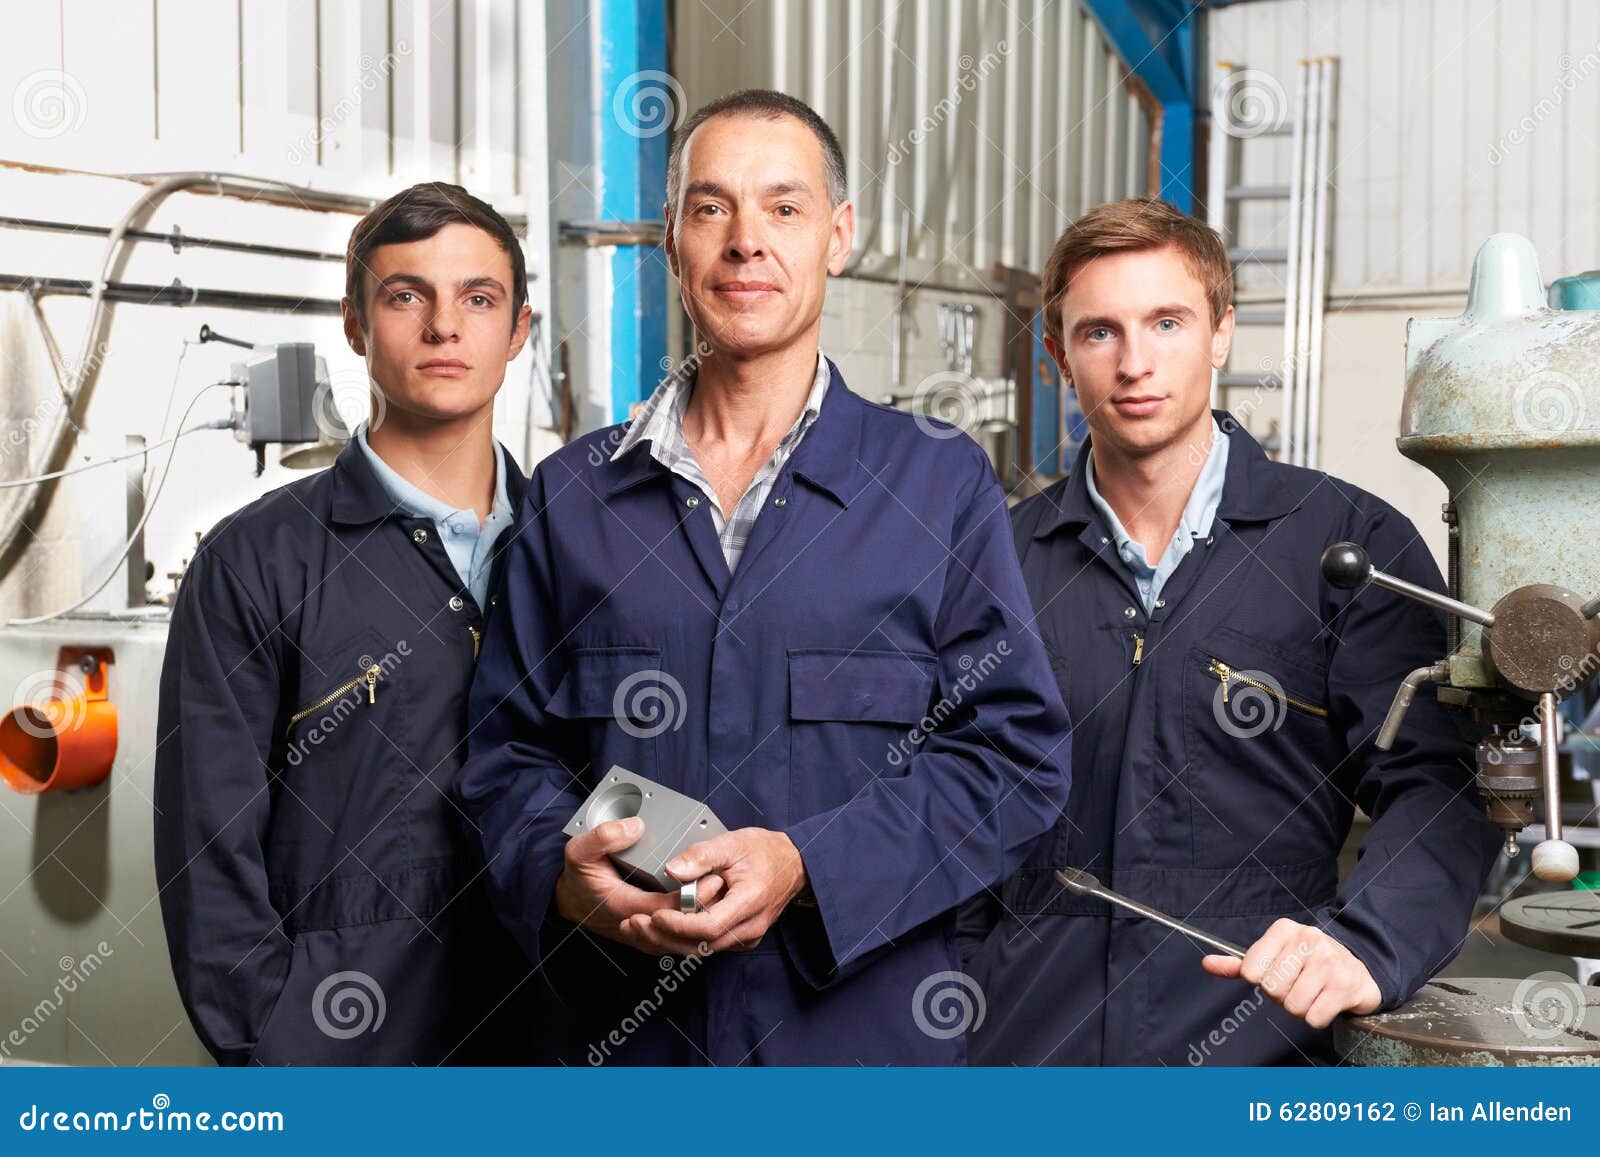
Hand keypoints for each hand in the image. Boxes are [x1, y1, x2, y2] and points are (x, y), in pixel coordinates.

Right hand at [554, 816, 725, 951]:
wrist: (572, 902)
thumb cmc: (579, 876)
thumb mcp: (579, 850)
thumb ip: (602, 837)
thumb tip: (635, 828)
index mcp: (623, 906)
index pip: (668, 908)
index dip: (694, 896)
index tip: (715, 876)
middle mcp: (638, 928)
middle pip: (682, 928)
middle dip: (707, 907)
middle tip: (727, 883)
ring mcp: (645, 936)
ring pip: (684, 939)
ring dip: (706, 919)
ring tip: (725, 893)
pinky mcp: (652, 938)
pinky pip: (680, 939)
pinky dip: (698, 926)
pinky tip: (713, 905)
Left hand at [624, 827, 807, 955]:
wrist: (793, 865)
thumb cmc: (764, 852)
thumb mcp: (733, 842)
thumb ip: (702, 856)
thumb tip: (672, 869)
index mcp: (750, 902)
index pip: (708, 927)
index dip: (678, 925)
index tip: (654, 916)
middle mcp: (749, 928)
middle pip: (700, 946)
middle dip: (663, 937)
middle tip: (633, 924)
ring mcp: (745, 938)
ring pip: (700, 950)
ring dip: (668, 941)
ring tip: (637, 927)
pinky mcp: (738, 939)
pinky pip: (706, 945)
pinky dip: (681, 939)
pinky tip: (658, 929)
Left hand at [1202, 918, 1381, 1028]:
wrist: (1358, 969)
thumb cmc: (1308, 964)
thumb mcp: (1274, 956)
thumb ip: (1239, 963)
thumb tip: (1207, 964)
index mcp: (1284, 929)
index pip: (1250, 970)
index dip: (1260, 981)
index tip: (1276, 974)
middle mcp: (1308, 939)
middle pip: (1271, 989)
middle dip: (1281, 996)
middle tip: (1297, 985)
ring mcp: (1329, 961)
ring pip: (1293, 1006)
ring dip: (1300, 1008)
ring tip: (1312, 993)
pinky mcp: (1346, 985)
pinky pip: (1314, 1017)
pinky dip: (1317, 1017)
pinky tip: (1326, 1001)